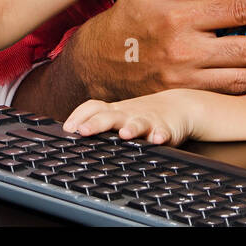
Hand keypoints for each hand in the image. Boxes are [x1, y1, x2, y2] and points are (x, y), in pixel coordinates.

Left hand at [63, 89, 206, 146]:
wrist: (178, 107)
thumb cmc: (141, 114)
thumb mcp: (119, 115)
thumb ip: (99, 121)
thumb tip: (70, 133)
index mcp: (115, 111)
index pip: (93, 107)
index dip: (79, 116)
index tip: (67, 129)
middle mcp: (128, 114)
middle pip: (109, 116)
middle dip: (96, 123)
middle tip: (83, 131)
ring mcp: (147, 120)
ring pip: (137, 123)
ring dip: (131, 128)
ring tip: (124, 135)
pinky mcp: (165, 128)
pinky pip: (163, 132)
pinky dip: (161, 135)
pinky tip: (158, 139)